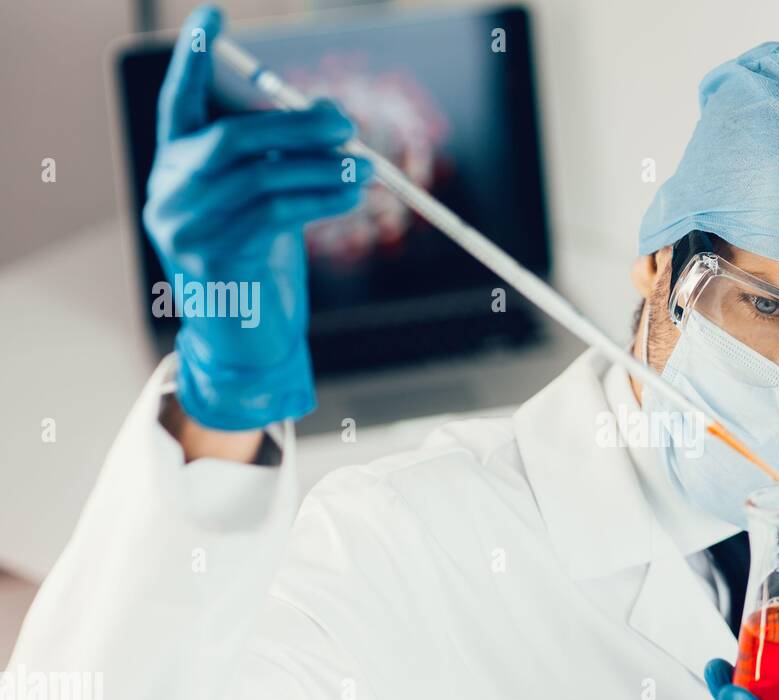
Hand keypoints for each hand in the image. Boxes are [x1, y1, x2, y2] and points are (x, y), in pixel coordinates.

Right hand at [143, 5, 371, 430]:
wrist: (243, 343)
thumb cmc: (259, 267)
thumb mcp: (265, 203)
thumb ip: (280, 161)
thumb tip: (330, 115)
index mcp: (175, 168)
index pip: (178, 103)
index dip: (193, 58)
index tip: (212, 13)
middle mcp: (170, 192)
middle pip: (231, 138)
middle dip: (293, 125)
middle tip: (345, 123)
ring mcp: (186, 227)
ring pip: (260, 177)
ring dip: (320, 166)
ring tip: (364, 165)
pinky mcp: (215, 258)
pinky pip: (276, 214)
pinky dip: (321, 199)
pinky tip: (351, 195)